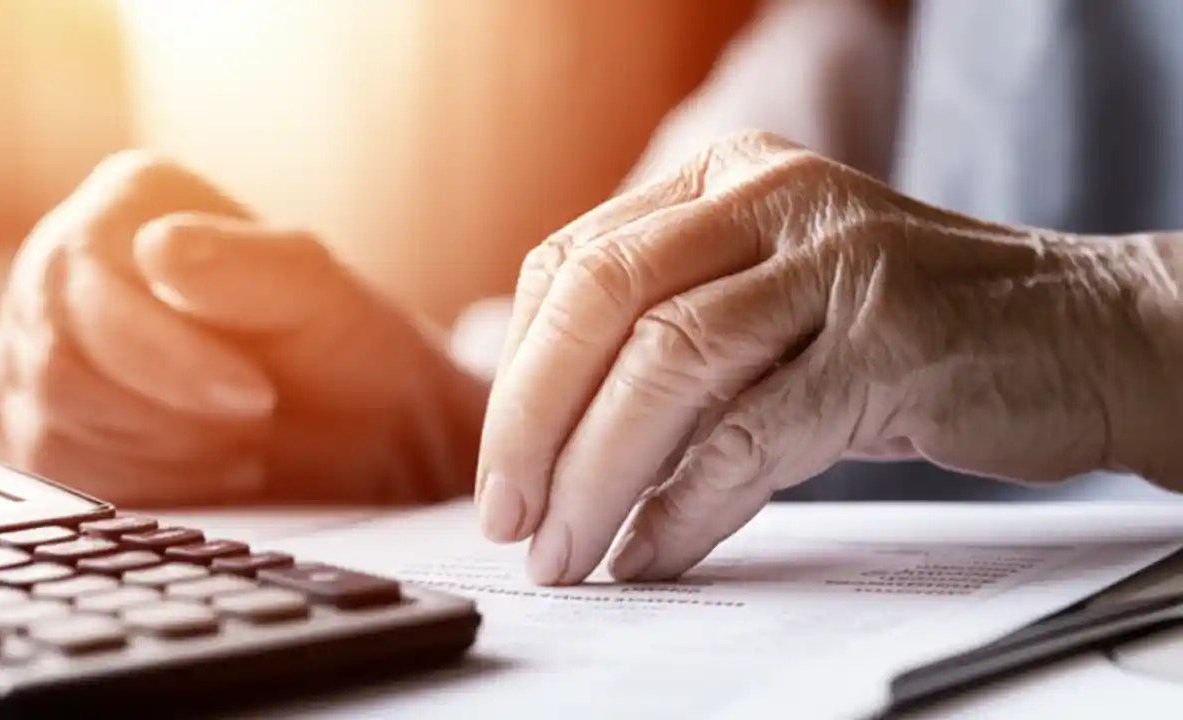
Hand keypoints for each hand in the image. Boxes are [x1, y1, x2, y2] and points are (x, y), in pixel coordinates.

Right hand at [0, 151, 486, 505]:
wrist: (355, 426)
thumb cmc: (341, 346)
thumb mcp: (321, 299)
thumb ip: (249, 264)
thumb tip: (158, 248)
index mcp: (130, 199)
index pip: (88, 285)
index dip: (166, 358)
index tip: (257, 398)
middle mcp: (63, 262)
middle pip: (57, 362)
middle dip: (169, 416)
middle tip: (256, 424)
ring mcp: (36, 342)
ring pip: (50, 424)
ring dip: (162, 453)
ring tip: (241, 439)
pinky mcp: (35, 419)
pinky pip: (52, 472)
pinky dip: (141, 485)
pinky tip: (206, 465)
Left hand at [476, 131, 1176, 584]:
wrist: (1083, 333)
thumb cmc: (908, 329)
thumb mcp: (771, 304)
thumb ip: (672, 342)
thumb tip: (551, 447)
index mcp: (725, 179)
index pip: (574, 265)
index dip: (520, 378)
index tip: (503, 469)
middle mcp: (771, 198)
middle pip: (604, 301)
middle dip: (534, 423)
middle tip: (511, 518)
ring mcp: (835, 262)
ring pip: (669, 364)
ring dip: (598, 475)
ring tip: (570, 551)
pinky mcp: (891, 341)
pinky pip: (755, 433)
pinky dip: (689, 506)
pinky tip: (654, 551)